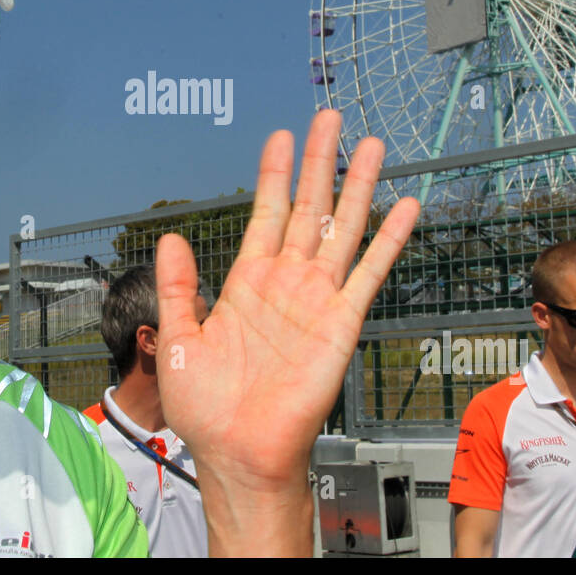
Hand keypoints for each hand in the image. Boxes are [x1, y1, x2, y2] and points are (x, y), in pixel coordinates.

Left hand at [156, 109, 418, 554]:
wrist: (239, 455)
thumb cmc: (207, 410)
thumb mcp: (179, 341)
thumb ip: (180, 289)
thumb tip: (170, 239)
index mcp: (247, 283)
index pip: (266, 215)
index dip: (275, 175)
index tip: (281, 136)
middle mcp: (286, 284)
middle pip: (308, 209)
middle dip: (319, 163)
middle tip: (330, 118)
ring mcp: (316, 301)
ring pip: (343, 229)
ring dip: (357, 187)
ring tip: (372, 145)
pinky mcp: (341, 324)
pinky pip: (369, 274)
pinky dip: (389, 240)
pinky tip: (405, 207)